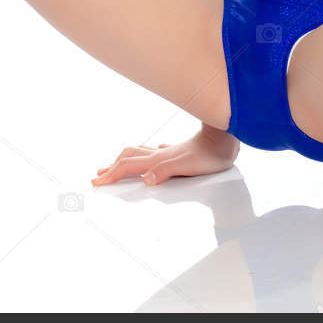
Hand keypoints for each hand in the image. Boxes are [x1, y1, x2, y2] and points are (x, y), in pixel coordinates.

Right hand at [90, 126, 239, 186]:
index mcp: (157, 159)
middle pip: (129, 157)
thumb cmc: (207, 155)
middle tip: (100, 173)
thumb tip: (145, 180)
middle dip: (112, 166)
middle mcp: (159, 154)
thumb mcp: (185, 167)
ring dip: (125, 159)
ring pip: (140, 153)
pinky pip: (156, 153)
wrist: (224, 141)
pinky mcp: (178, 153)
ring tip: (116, 163)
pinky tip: (152, 156)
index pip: (128, 166)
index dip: (111, 175)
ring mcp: (168, 152)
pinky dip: (147, 157)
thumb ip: (164, 172)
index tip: (97, 182)